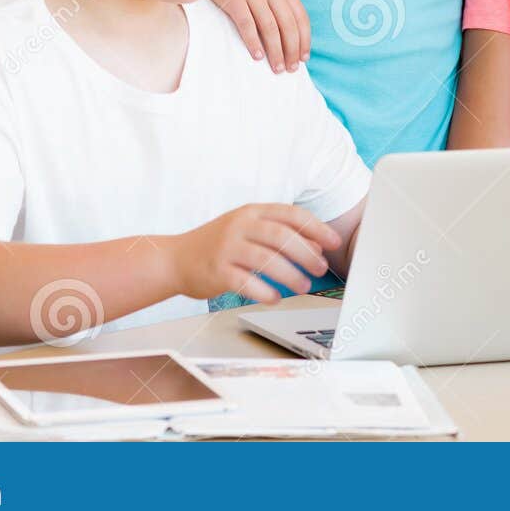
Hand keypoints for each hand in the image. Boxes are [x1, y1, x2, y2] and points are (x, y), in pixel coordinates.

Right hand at [171, 203, 340, 304]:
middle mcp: (240, 225)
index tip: (334, 243)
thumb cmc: (219, 244)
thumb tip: (316, 248)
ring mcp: (227, 248)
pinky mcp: (216, 271)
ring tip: (304, 286)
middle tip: (321, 268)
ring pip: (267, 259)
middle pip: (282, 236)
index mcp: (252, 212)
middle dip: (307, 253)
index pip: (291, 214)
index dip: (316, 228)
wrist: (175, 258)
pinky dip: (264, 292)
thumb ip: (280, 233)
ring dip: (291, 275)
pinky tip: (275, 298)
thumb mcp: (249, 229)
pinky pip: (246, 282)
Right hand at [209, 0, 310, 71]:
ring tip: (277, 68)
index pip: (300, 16)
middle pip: (288, 25)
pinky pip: (247, 25)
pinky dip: (254, 42)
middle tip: (291, 69)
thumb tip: (288, 32)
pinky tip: (258, 56)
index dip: (304, 39)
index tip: (304, 57)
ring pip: (270, 28)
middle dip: (292, 50)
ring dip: (276, 51)